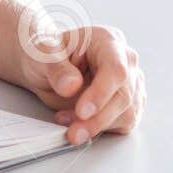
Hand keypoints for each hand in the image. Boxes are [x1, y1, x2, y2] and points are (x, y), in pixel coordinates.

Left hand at [19, 19, 144, 144]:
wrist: (45, 65)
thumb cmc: (46, 54)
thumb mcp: (42, 54)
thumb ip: (56, 67)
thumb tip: (71, 86)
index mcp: (108, 40)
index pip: (116, 69)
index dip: (101, 93)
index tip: (82, 111)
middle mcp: (125, 60)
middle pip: (124, 96)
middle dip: (97, 119)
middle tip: (73, 132)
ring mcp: (130, 82)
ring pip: (126, 113)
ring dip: (96, 126)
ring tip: (65, 121)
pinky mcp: (128, 103)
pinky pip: (122, 123)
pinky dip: (99, 129)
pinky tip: (77, 123)